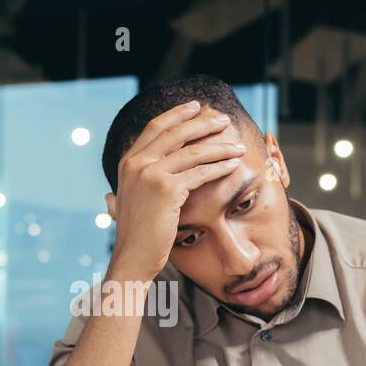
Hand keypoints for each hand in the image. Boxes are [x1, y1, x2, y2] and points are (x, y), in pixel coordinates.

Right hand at [104, 101, 245, 280]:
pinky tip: (233, 165)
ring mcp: (150, 174)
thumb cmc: (137, 233)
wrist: (132, 257)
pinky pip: (200, 172)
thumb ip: (134, 180)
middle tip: (223, 121)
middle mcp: (137, 163)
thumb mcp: (130, 198)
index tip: (195, 107)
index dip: (177, 115)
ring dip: (219, 147)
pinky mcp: (167, 189)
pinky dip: (220, 167)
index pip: (155, 127)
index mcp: (128, 162)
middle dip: (203, 123)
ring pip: (193, 152)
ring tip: (237, 146)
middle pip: (176, 133)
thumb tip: (134, 168)